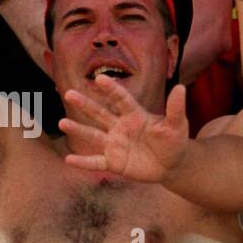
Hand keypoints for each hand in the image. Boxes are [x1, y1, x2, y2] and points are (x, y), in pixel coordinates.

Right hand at [59, 78, 190, 183]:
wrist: (172, 164)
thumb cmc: (174, 140)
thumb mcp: (177, 125)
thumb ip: (176, 108)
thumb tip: (181, 87)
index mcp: (135, 115)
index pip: (121, 99)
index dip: (112, 89)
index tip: (100, 78)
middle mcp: (121, 127)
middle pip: (101, 113)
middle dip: (85, 104)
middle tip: (69, 93)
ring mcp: (115, 145)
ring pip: (93, 136)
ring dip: (78, 130)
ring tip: (61, 123)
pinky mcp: (113, 163)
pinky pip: (95, 162)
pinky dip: (83, 162)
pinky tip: (68, 159)